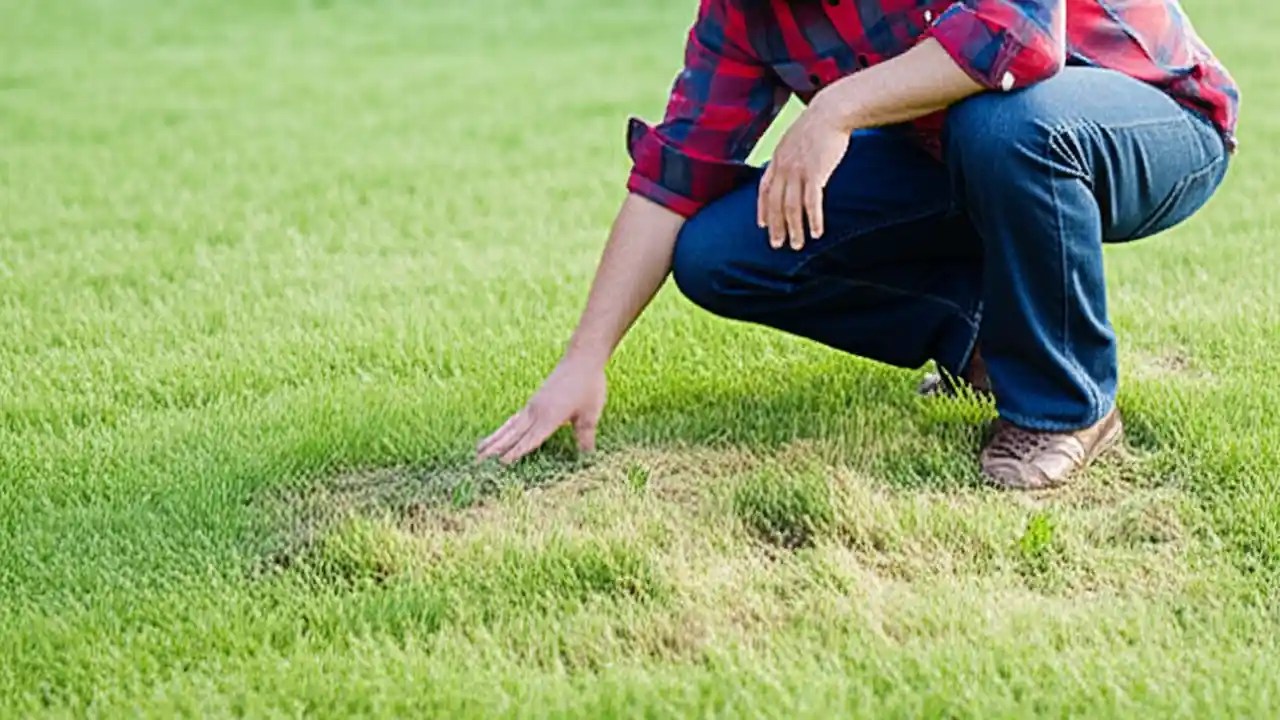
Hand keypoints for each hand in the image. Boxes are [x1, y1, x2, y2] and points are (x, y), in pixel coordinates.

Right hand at [476, 356, 606, 463]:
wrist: (582, 358)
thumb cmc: (588, 385)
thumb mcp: (591, 414)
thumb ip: (585, 437)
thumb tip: (587, 458)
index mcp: (549, 417)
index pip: (529, 439)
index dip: (516, 452)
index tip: (500, 464)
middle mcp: (536, 411)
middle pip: (511, 433)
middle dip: (494, 448)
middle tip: (476, 460)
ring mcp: (533, 405)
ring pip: (510, 425)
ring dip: (495, 438)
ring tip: (479, 448)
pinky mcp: (535, 400)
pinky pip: (516, 418)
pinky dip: (505, 428)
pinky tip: (502, 432)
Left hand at [758, 101, 850, 250]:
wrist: (831, 111)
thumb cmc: (819, 123)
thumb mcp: (796, 137)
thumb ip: (791, 153)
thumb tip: (794, 164)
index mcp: (777, 158)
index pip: (764, 189)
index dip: (763, 209)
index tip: (762, 225)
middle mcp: (783, 167)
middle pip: (775, 204)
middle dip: (775, 227)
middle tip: (777, 245)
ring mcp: (797, 171)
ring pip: (791, 208)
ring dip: (794, 229)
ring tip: (797, 245)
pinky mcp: (815, 173)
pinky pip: (811, 203)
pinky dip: (813, 220)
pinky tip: (816, 232)